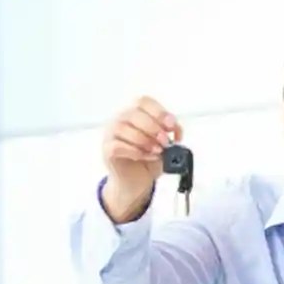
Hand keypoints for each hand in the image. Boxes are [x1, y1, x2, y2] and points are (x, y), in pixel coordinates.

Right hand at [100, 95, 183, 221]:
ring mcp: (111, 134)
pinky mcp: (107, 150)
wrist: (136, 181)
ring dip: (144, 140)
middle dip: (153, 128)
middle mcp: (120, 120)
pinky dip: (135, 151)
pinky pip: (117, 146)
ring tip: (157, 151)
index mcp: (134, 113)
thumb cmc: (147, 159)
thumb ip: (170, 134)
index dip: (159, 111)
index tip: (171, 125)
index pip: (143, 102)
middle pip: (134, 113)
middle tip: (165, 141)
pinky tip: (145, 156)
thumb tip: (175, 131)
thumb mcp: (164, 145)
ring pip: (123, 128)